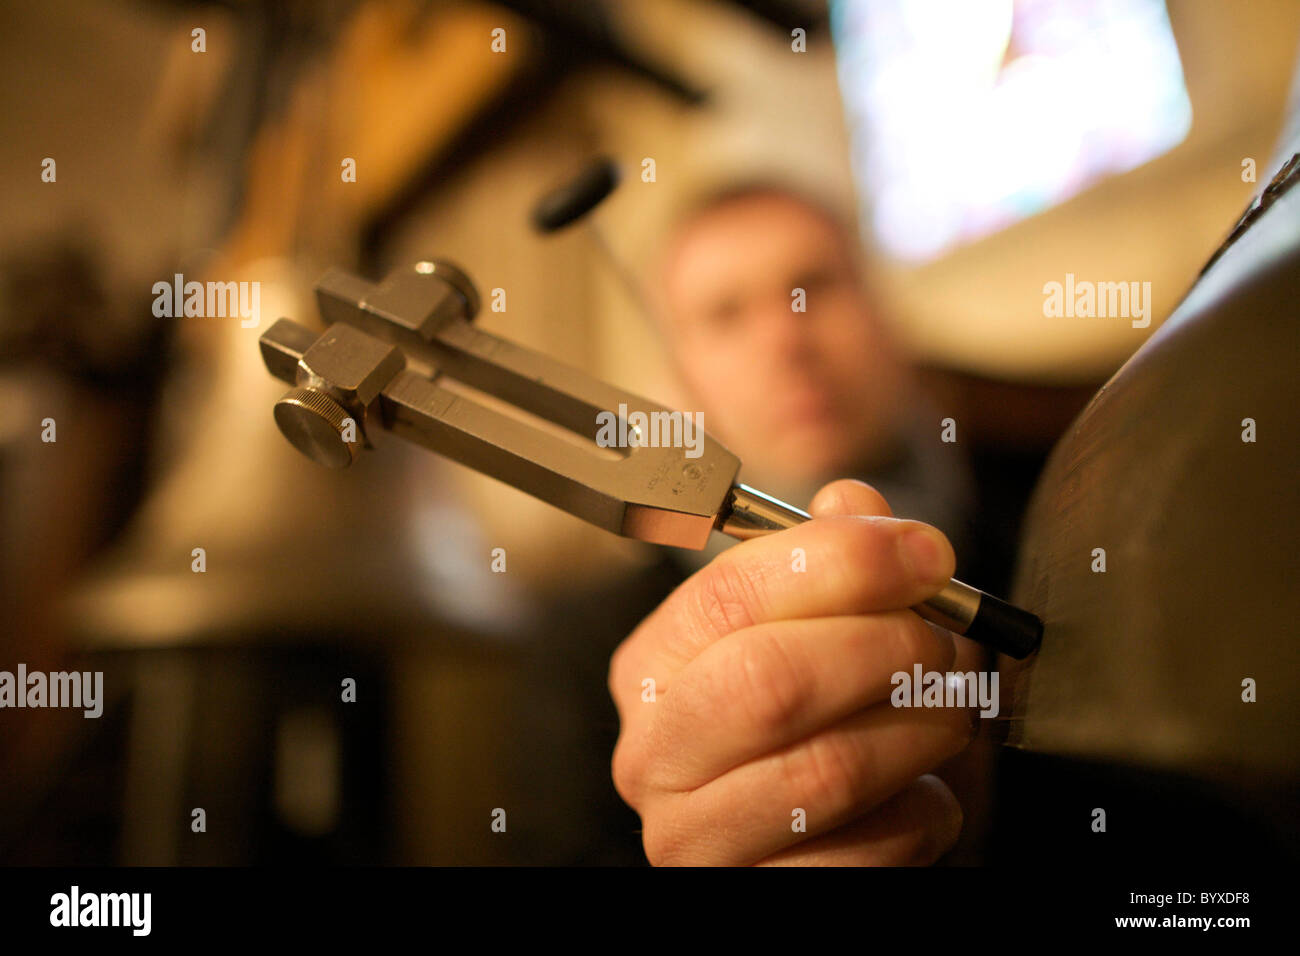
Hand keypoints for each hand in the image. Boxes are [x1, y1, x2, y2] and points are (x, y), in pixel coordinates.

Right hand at [608, 479, 974, 864]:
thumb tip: (852, 503)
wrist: (808, 840)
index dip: (842, 563)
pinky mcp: (762, 897)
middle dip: (884, 648)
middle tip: (940, 642)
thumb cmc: (810, 718)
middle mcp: (654, 756)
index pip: (728, 596)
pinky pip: (868, 851)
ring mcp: (697, 840)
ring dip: (921, 729)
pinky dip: (925, 810)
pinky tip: (921, 789)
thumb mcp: (807, 629)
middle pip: (771, 682)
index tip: (926, 552)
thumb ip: (824, 559)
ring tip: (946, 712)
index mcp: (652, 670)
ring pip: (827, 771)